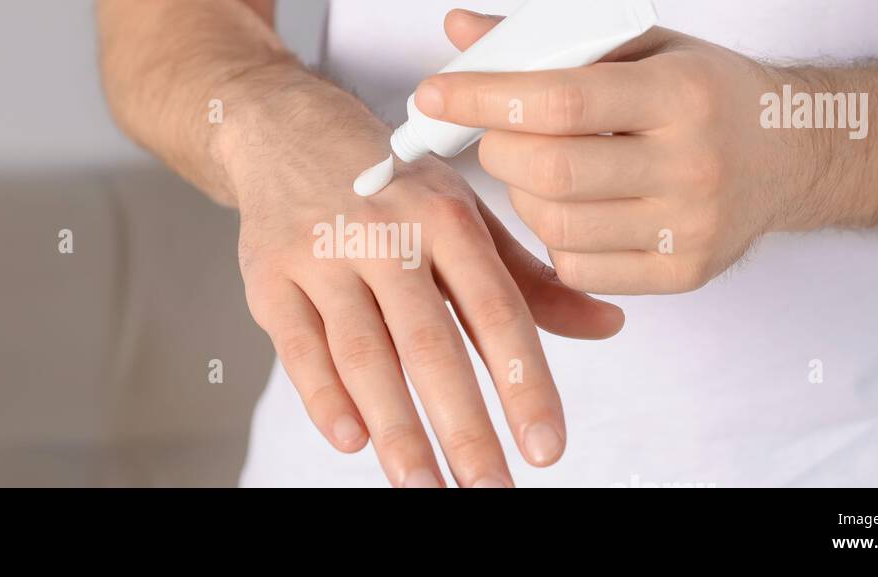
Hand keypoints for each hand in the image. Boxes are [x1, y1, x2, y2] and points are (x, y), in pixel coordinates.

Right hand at [220, 89, 622, 486]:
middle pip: (429, 343)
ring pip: (363, 352)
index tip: (546, 448)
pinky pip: (297, 345)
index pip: (496, 311)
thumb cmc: (390, 183)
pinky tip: (352, 441)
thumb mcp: (464, 214)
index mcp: (447, 218)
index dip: (524, 383)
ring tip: (425, 486)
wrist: (286, 129)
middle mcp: (386, 233)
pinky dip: (323, 395)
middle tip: (490, 488)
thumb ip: (530, 280)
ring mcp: (322, 254)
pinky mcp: (269, 276)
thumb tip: (608, 325)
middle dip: (462, 425)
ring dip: (395, 427)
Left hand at [415, 10, 833, 294]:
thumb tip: (460, 31)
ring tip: (537, 169)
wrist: (792, 152)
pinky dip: (554, 238)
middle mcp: (692, 163)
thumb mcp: (641, 47)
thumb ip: (551, 40)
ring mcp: (689, 227)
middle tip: (493, 134)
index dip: (485, 97)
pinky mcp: (683, 274)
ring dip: (521, 196)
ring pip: (556, 225)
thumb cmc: (706, 93)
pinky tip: (572, 207)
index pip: (560, 99)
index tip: (434, 94)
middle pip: (550, 172)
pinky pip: (579, 267)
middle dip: (497, 150)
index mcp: (681, 93)